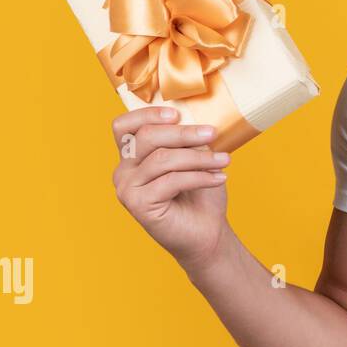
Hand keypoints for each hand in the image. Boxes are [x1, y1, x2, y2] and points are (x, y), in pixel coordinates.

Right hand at [110, 107, 231, 273]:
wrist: (206, 231)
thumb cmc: (199, 193)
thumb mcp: (195, 158)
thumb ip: (187, 139)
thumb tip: (197, 118)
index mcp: (132, 155)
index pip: (123, 126)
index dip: (146, 114)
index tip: (177, 114)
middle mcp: (123, 171)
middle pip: (145, 137)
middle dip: (183, 133)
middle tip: (212, 133)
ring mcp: (127, 188)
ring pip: (162, 159)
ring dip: (199, 157)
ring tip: (224, 160)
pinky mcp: (138, 204)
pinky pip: (171, 181)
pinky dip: (199, 177)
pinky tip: (219, 178)